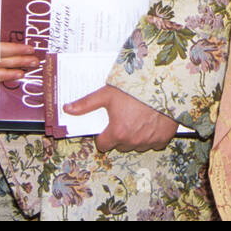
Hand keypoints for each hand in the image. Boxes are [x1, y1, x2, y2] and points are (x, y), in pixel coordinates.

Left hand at [64, 85, 178, 152]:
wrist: (164, 84)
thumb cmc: (135, 89)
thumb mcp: (107, 93)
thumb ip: (86, 104)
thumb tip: (67, 109)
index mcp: (117, 132)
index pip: (103, 145)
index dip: (104, 136)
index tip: (108, 126)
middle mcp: (132, 141)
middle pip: (120, 146)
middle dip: (120, 136)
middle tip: (124, 118)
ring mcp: (149, 141)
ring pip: (137, 146)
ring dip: (136, 137)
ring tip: (139, 119)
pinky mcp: (163, 138)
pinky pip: (154, 144)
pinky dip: (152, 136)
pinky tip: (152, 123)